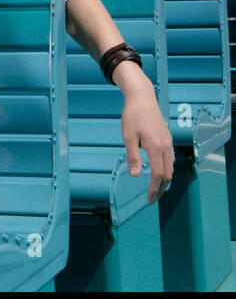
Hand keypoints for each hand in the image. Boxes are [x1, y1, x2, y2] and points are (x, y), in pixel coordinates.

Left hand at [117, 66, 173, 202]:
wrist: (143, 98)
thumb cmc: (133, 116)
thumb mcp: (128, 136)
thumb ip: (133, 156)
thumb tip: (135, 175)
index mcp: (155, 147)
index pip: (158, 174)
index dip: (154, 188)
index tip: (149, 198)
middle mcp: (165, 146)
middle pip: (167, 174)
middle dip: (161, 189)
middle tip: (152, 199)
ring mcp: (168, 143)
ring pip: (170, 167)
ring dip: (164, 181)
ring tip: (156, 190)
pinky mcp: (167, 139)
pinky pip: (170, 160)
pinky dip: (166, 170)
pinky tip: (160, 173)